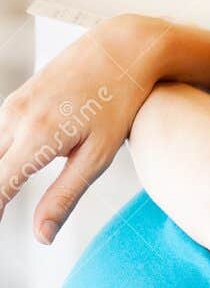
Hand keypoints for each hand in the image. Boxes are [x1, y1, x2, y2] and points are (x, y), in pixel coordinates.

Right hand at [0, 14, 171, 242]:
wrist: (120, 51)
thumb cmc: (118, 105)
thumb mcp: (99, 156)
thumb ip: (65, 196)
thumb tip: (42, 236)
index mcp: (37, 137)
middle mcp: (15, 119)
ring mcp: (11, 106)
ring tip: (2, 201)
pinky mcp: (14, 100)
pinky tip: (6, 172)